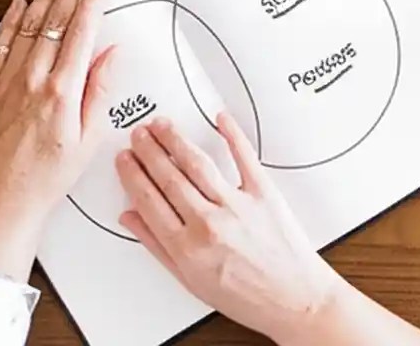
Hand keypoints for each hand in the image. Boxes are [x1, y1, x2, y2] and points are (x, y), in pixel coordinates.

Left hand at [0, 0, 116, 280]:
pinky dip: (10, 21)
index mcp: (61, 92)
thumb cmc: (46, 179)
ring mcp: (7, 83)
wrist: (2, 202)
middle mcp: (31, 81)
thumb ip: (99, 91)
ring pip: (28, 26)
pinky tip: (18, 5)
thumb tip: (109, 56)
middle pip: (56, 21)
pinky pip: (1, 45)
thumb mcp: (88, 139)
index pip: (82, 31)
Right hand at [115, 113, 341, 343]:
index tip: (124, 160)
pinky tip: (219, 119)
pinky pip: (244, 157)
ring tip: (162, 125)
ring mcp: (238, 206)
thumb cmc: (247, 296)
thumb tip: (131, 218)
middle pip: (168, 177)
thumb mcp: (191, 280)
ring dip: (175, 140)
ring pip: (197, 164)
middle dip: (148, 151)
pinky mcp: (264, 193)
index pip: (148, 201)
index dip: (132, 175)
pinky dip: (232, 134)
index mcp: (187, 248)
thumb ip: (157, 246)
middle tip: (138, 135)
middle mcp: (210, 224)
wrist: (295, 300)